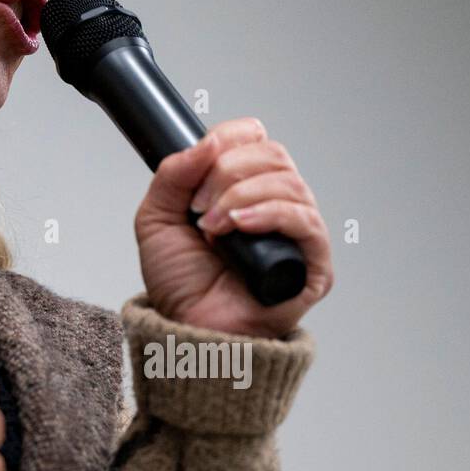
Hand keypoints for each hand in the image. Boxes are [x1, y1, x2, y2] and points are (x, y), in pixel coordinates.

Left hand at [133, 117, 333, 337]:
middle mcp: (276, 204)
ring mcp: (297, 233)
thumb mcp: (156, 218)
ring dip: (242, 197)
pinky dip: (270, 215)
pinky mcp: (313, 265)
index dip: (226, 143)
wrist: (185, 331)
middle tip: (199, 207)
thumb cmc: (179, 282)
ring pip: (289, 184)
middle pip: (273, 155)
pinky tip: (239, 227)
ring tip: (212, 227)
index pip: (254, 139)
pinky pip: (306, 221)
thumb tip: (209, 142)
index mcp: (245, 188)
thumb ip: (173, 174)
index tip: (196, 172)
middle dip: (229, 172)